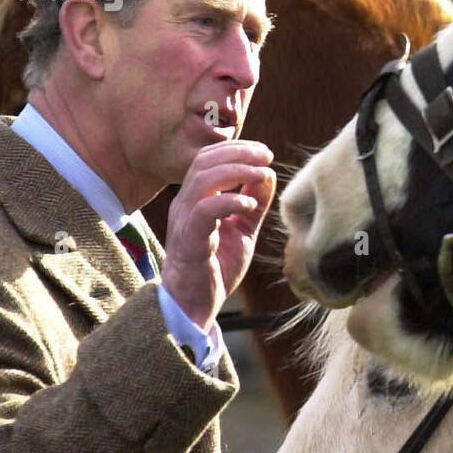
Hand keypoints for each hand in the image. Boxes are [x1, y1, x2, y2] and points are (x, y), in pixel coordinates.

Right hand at [159, 140, 275, 329]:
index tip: (264, 152)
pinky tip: (249, 203)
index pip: (208, 159)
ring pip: (203, 180)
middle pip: (204, 162)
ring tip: (263, 174)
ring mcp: (184, 221)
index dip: (236, 149)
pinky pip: (204, 210)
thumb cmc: (216, 266)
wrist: (195, 303)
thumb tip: (268, 173)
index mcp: (195, 198)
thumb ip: (254, 204)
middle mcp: (185, 204)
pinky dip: (229, 200)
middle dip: (238, 153)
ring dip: (237, 171)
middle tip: (267, 156)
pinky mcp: (190, 240)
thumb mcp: (243, 229)